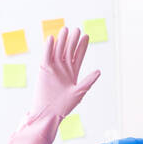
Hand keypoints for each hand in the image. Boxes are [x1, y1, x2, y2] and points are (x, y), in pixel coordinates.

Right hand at [8, 27, 100, 143]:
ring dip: (62, 41)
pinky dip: (48, 47)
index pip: (78, 56)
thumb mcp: (79, 93)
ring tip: (66, 30)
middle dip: (73, 40)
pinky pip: (46, 56)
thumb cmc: (64, 107)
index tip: (86, 36)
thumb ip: (88, 81)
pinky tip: (52, 38)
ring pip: (58, 50)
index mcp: (73, 73)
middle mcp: (63, 69)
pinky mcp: (43, 69)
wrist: (49, 113)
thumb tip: (99, 71)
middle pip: (69, 50)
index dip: (82, 46)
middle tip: (77, 29)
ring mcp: (53, 68)